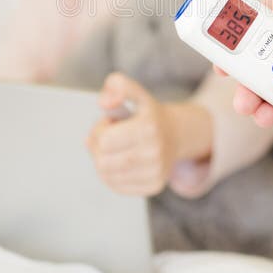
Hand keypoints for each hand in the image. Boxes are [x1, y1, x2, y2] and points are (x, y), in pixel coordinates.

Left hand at [86, 73, 181, 196]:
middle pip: (103, 162)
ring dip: (103, 162)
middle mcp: (155, 152)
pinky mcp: (154, 186)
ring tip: (117, 149)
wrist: (174, 133)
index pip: (104, 141)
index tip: (110, 124)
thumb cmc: (145, 113)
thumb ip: (117, 84)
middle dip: (98, 149)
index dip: (99, 131)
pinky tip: (120, 163)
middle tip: (110, 138)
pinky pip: (117, 187)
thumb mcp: (134, 91)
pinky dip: (112, 176)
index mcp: (148, 127)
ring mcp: (156, 172)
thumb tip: (104, 102)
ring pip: (107, 177)